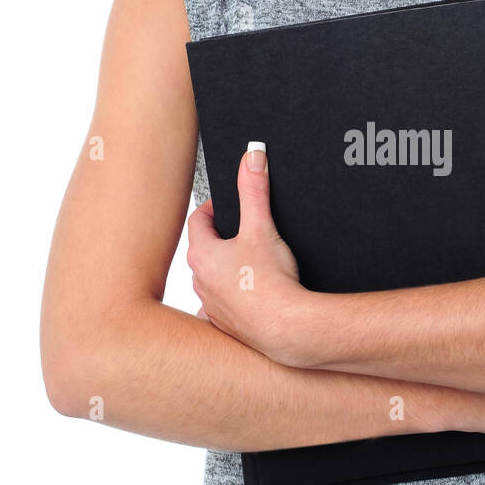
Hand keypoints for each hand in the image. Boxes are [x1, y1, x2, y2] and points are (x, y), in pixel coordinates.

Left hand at [187, 143, 311, 360]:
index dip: (214, 209)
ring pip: (211, 280)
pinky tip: (245, 301)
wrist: (286, 328)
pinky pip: (221, 311)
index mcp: (202, 254)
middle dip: (221, 240)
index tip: (228, 206)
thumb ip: (255, 189)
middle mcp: (199, 281)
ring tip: (247, 266)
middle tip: (240, 232)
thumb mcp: (262, 227)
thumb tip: (252, 156)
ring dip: (224, 272)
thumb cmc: (271, 282)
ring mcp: (210, 305)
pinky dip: (230, 304)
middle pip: (204, 250)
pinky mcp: (224, 325)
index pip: (198, 220)